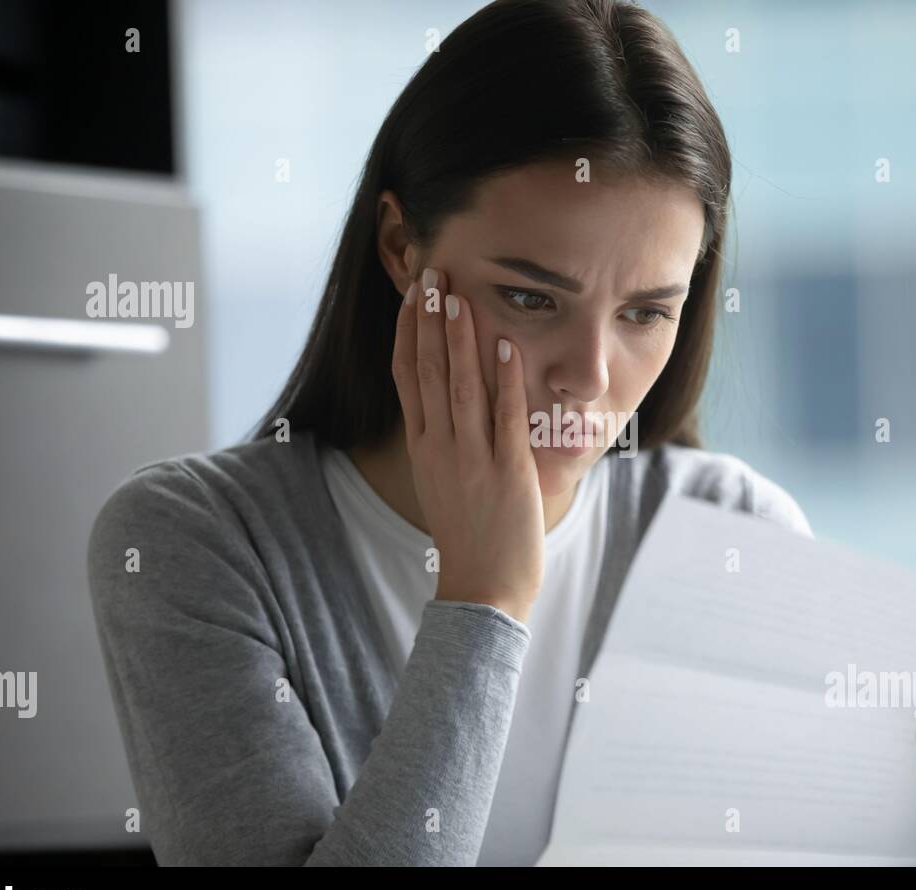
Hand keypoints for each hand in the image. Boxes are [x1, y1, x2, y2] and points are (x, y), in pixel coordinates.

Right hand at [391, 265, 544, 623]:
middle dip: (430, 320)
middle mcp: (440, 448)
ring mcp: (472, 459)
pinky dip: (504, 380)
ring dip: (460, 338)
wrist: (483, 591)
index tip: (413, 296)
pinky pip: (503, 417)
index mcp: (424, 448)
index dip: (409, 333)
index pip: (408, 378)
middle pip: (428, 372)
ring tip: (459, 295)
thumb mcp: (446, 484)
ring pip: (461, 387)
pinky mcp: (507, 472)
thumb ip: (447, 444)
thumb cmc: (472, 539)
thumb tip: (450, 407)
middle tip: (432, 274)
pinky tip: (505, 345)